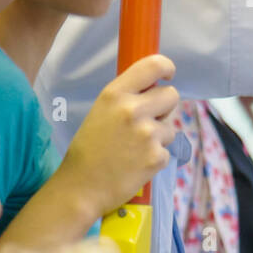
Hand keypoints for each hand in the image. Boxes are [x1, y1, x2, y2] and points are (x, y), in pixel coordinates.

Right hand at [58, 54, 180, 217]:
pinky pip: (167, 150)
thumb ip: (127, 97)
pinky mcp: (156, 157)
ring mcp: (147, 134)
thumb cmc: (89, 148)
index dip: (166, 67)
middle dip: (164, 107)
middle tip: (147, 122)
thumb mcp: (101, 111)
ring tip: (135, 148)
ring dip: (159, 136)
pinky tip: (136, 164)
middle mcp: (133, 109)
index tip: (168, 75)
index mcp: (116, 94)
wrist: (81, 187)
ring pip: (171, 127)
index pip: (153, 65)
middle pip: (171, 95)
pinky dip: (155, 158)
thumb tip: (154, 89)